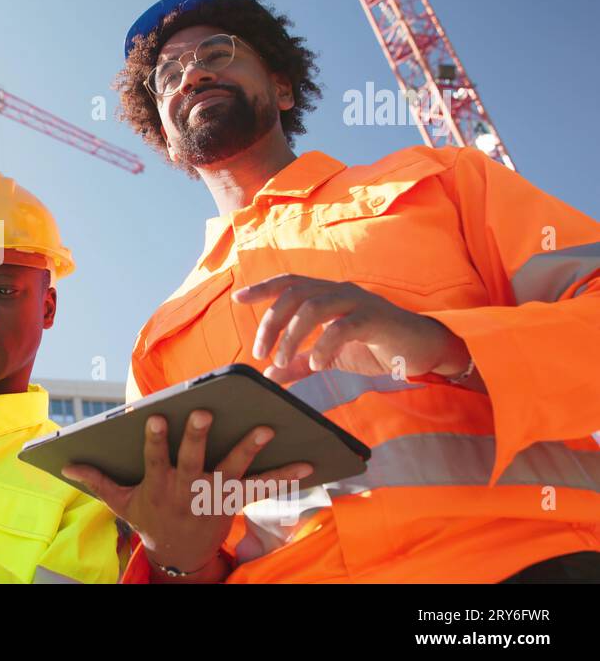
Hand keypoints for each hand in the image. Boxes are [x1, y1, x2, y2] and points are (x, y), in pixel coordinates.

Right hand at [62, 411, 310, 581]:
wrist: (177, 556)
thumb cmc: (149, 521)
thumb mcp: (121, 503)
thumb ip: (97, 480)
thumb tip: (66, 464)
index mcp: (159, 483)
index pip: (154, 456)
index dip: (154, 437)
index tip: (153, 416)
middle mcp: (187, 487)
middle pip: (193, 458)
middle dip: (198, 435)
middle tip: (204, 412)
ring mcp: (212, 493)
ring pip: (232, 468)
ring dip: (250, 448)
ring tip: (265, 428)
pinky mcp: (233, 501)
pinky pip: (263, 488)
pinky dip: (285, 475)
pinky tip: (307, 463)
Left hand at [233, 274, 476, 386]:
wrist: (423, 351)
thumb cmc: (375, 347)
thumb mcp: (330, 356)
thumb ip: (300, 363)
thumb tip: (269, 377)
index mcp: (328, 294)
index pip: (289, 283)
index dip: (263, 288)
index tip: (238, 299)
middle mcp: (340, 291)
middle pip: (294, 295)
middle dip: (271, 323)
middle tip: (260, 353)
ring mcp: (359, 302)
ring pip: (313, 307)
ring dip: (292, 336)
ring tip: (282, 362)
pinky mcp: (376, 318)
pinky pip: (343, 327)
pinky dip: (324, 346)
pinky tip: (319, 365)